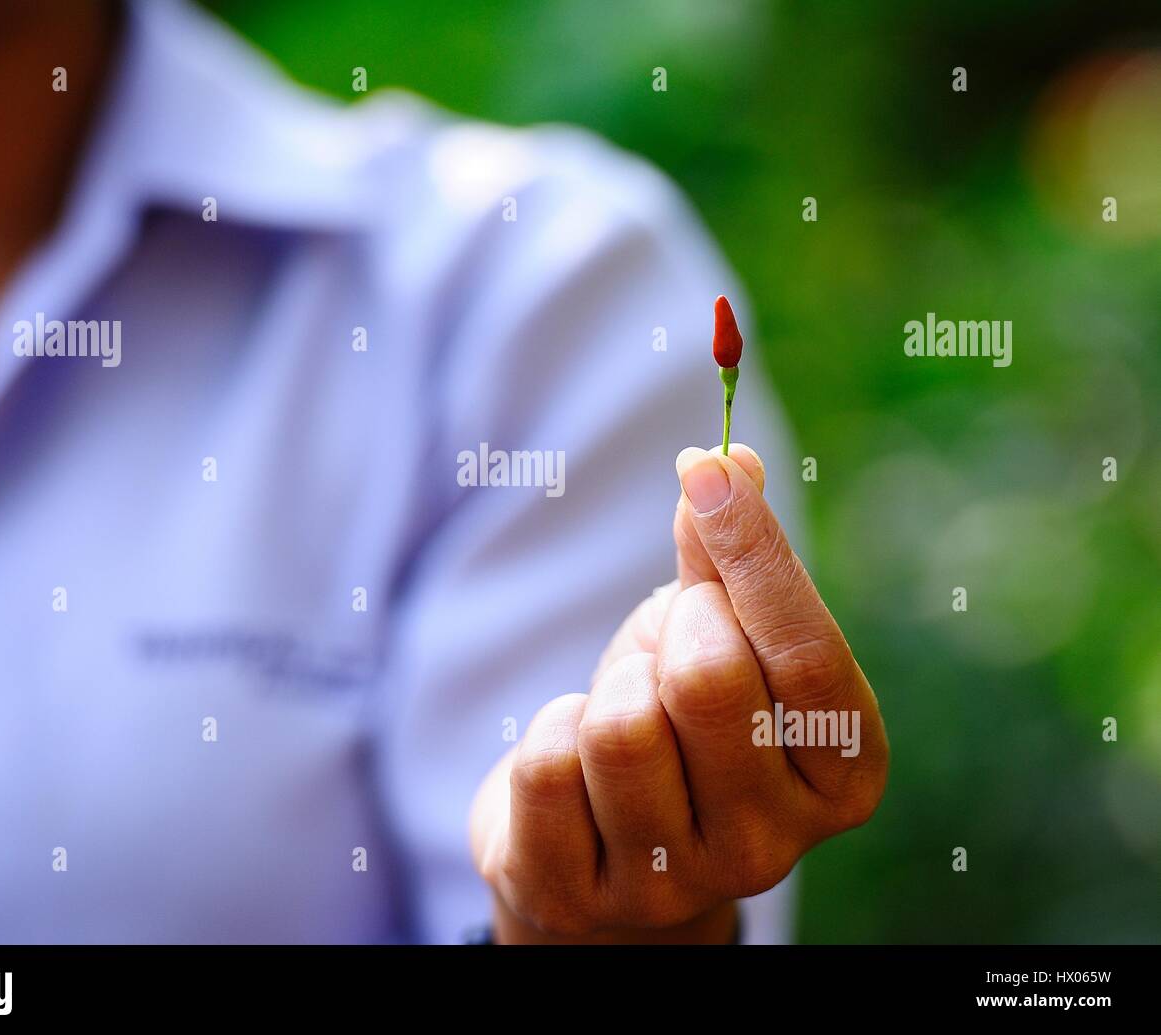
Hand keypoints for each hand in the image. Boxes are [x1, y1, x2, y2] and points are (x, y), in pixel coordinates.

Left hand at [469, 443, 888, 941]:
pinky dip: (551, 730)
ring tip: (623, 713)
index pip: (804, 651)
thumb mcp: (715, 640)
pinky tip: (575, 763)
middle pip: (706, 679)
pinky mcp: (580, 895)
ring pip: (619, 725)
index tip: (707, 469)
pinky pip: (548, 764)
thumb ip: (725, 560)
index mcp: (840, 773)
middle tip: (668, 650)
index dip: (752, 550)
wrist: (604, 852)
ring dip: (609, 687)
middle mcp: (774, 843)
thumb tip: (726, 459)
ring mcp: (678, 883)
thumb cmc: (679, 727)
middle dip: (671, 631)